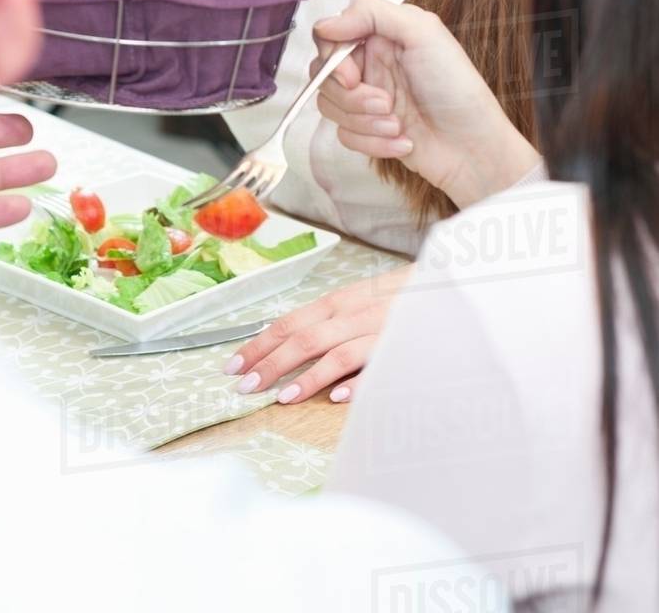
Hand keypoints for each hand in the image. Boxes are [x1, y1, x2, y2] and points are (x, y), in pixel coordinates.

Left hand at [225, 268, 410, 403]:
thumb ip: (328, 322)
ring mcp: (380, 330)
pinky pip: (378, 365)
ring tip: (281, 398)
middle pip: (304, 338)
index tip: (233, 366)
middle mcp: (354, 312)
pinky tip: (338, 398)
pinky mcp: (405, 347)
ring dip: (306, 377)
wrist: (452, 286)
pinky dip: (357, 382)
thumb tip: (286, 346)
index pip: (289, 323)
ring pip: (336, 353)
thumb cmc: (400, 299)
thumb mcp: (359, 302)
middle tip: (244, 387)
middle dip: (270, 363)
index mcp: (339, 302)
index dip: (259, 344)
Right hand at [313, 0, 539, 208]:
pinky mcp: (368, 129)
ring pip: (329, 106)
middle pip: (323, 73)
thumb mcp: (423, 32)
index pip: (329, 34)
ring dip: (363, 120)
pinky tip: (403, 142)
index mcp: (381, 35)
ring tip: (397, 125)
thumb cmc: (457, 88)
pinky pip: (344, 135)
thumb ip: (371, 13)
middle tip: (384, 103)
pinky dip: (372, 142)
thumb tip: (326, 24)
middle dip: (351, 95)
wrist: (474, 147)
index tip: (351, 75)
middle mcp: (371, 63)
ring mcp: (368, 97)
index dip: (332, 56)